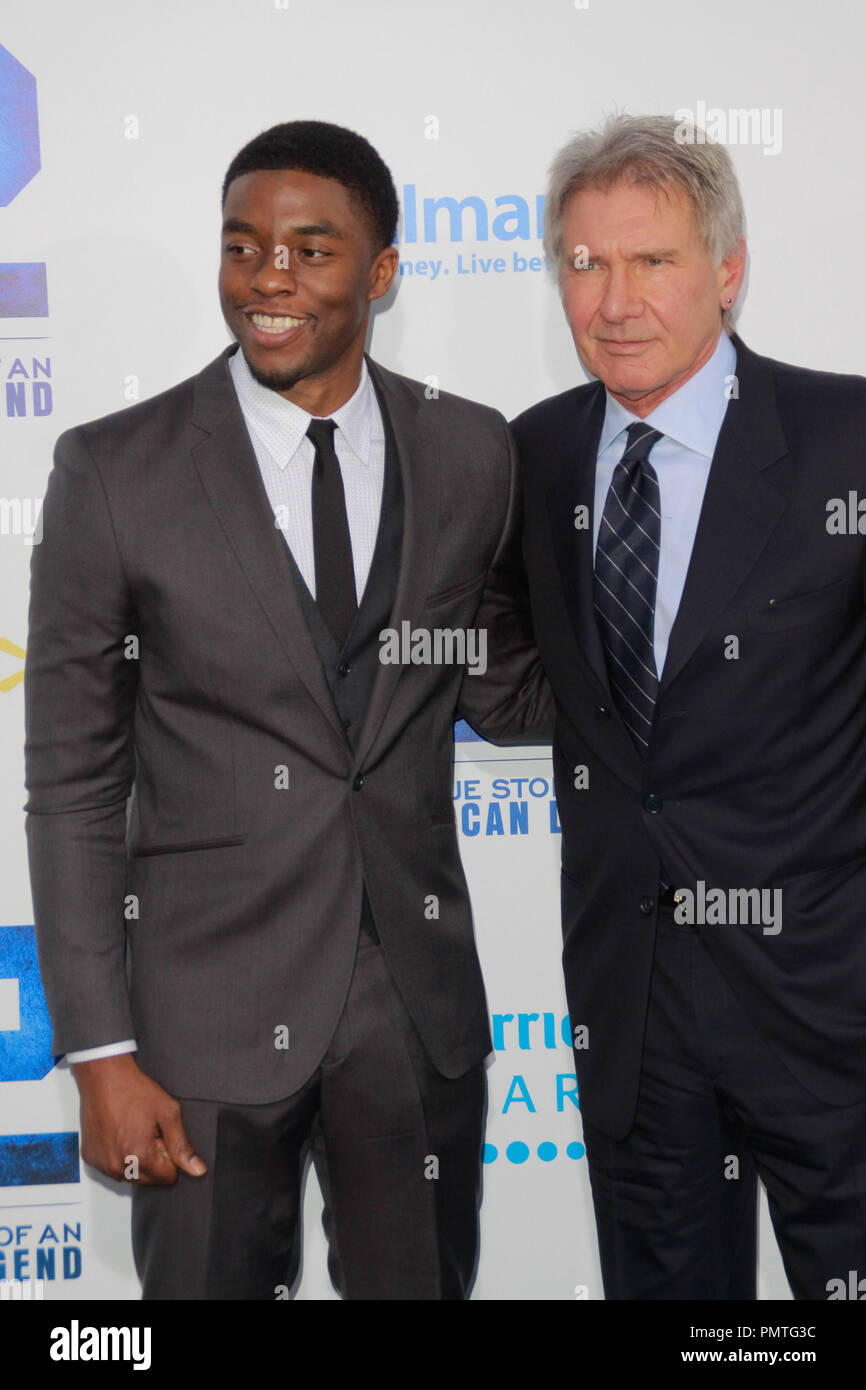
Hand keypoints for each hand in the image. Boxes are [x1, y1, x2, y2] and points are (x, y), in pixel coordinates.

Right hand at [71, 1052, 206, 1185]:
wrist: (104, 1076)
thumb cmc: (133, 1089)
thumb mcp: (168, 1113)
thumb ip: (182, 1146)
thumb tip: (197, 1169)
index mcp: (138, 1157)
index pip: (167, 1177)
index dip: (170, 1156)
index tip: (163, 1137)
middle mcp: (117, 1166)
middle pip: (149, 1180)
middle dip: (154, 1160)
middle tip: (148, 1132)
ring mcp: (101, 1164)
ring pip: (130, 1176)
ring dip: (136, 1160)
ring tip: (132, 1131)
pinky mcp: (90, 1158)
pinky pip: (112, 1168)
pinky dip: (119, 1156)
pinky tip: (119, 1133)